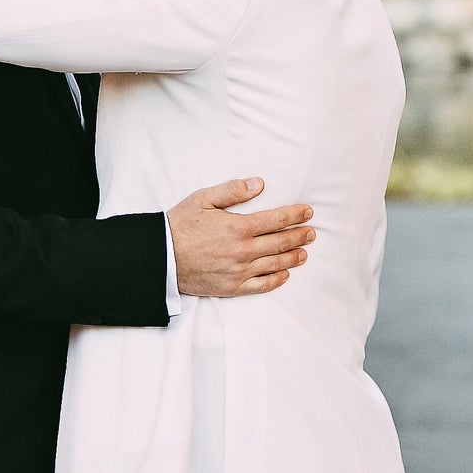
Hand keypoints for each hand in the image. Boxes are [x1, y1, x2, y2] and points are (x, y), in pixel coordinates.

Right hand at [167, 178, 315, 297]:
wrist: (161, 257)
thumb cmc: (180, 225)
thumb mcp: (203, 199)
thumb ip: (233, 191)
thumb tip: (259, 184)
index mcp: (238, 227)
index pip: (276, 219)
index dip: (295, 215)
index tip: (307, 212)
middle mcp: (243, 250)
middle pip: (280, 242)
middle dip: (299, 236)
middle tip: (311, 232)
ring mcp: (239, 271)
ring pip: (275, 264)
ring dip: (293, 257)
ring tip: (304, 252)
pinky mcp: (232, 287)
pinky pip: (261, 285)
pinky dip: (276, 280)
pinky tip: (285, 274)